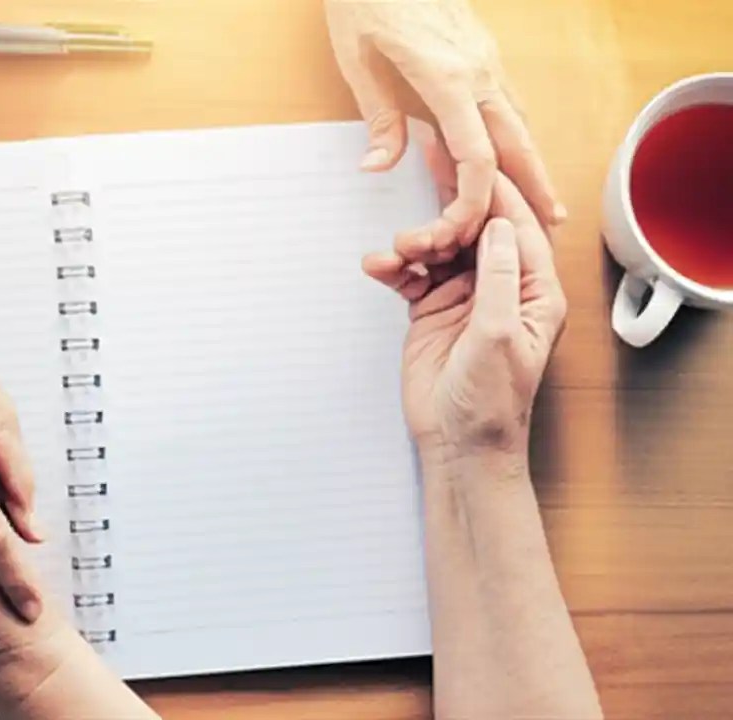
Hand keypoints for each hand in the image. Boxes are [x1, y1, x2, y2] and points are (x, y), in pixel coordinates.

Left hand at [325, 0, 564, 255]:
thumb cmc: (366, 1)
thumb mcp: (358, 60)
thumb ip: (378, 116)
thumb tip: (377, 166)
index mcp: (446, 78)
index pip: (476, 153)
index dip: (475, 198)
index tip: (466, 228)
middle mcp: (478, 71)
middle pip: (516, 141)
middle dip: (534, 187)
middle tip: (549, 226)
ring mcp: (486, 59)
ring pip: (519, 120)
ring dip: (533, 162)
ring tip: (543, 199)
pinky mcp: (483, 51)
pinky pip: (508, 101)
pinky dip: (517, 135)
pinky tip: (517, 154)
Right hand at [361, 142, 566, 454]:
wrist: (459, 444)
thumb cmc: (492, 401)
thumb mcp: (499, 334)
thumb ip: (499, 276)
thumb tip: (498, 224)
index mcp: (533, 290)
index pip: (516, 228)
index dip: (493, 191)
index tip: (468, 157)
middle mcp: (500, 287)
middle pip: (473, 231)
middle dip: (445, 212)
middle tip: (420, 188)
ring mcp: (464, 298)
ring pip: (438, 250)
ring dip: (415, 243)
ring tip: (396, 251)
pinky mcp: (431, 311)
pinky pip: (410, 277)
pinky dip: (394, 268)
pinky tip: (378, 267)